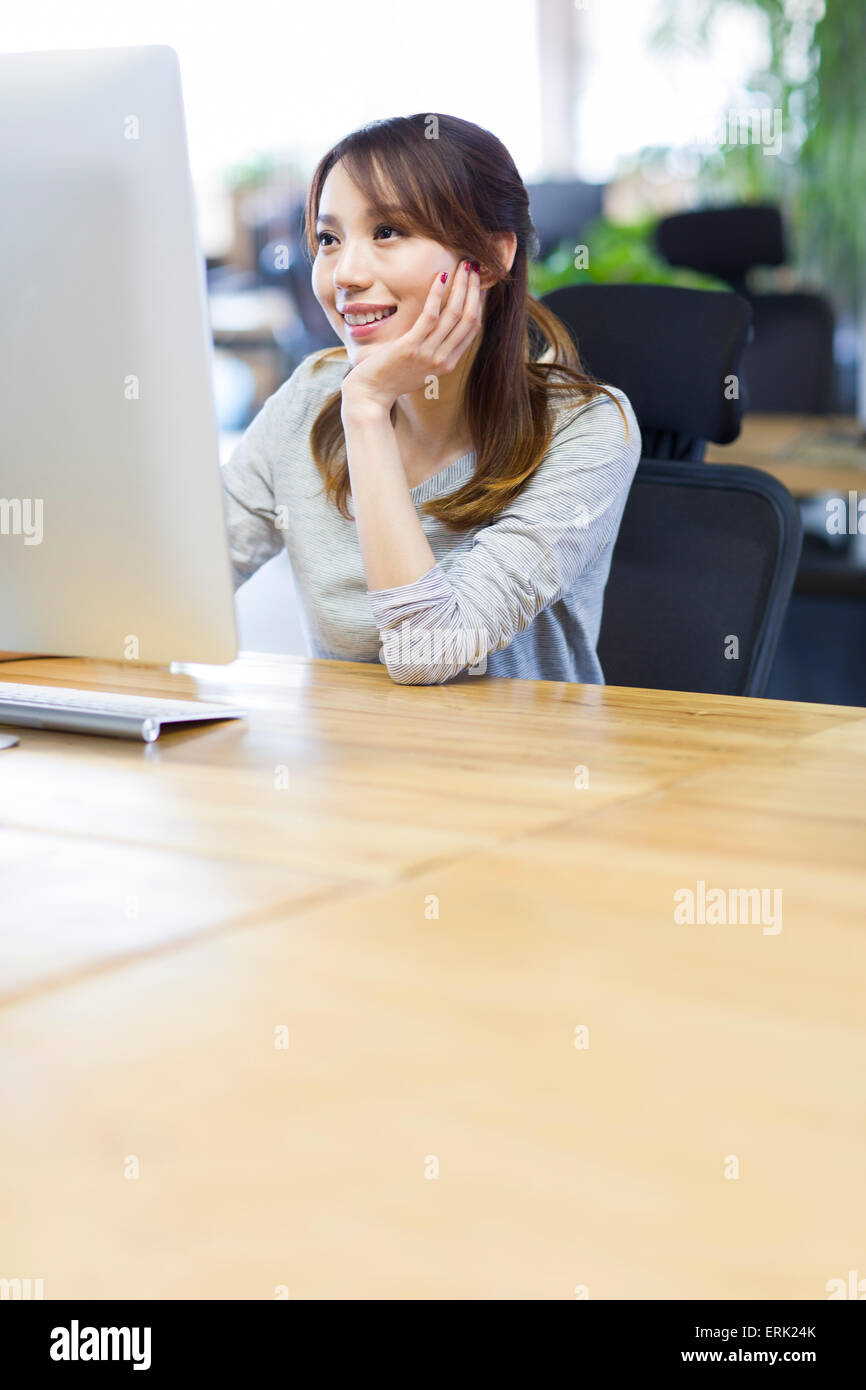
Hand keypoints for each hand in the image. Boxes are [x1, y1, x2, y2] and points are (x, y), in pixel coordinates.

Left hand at [341, 261, 482, 414]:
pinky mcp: (410, 348)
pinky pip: (429, 316)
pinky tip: (440, 277)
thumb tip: (436, 326)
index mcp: (447, 364)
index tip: (476, 283)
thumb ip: (431, 350)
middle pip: (468, 319)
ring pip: (453, 314)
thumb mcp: (418, 367)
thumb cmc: (389, 379)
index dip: (477, 302)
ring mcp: (427, 355)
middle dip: (474, 290)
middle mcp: (442, 360)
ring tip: (464, 265)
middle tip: (474, 267)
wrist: (370, 396)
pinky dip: (437, 294)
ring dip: (461, 286)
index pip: (471, 329)